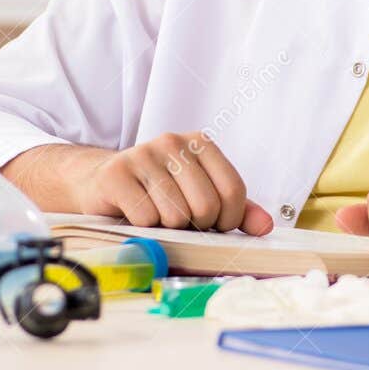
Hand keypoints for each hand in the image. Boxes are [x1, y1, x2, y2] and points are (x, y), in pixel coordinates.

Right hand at [76, 132, 272, 234]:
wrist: (103, 185)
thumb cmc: (159, 194)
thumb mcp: (201, 198)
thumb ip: (237, 211)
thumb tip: (265, 226)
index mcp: (200, 143)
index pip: (233, 191)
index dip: (227, 220)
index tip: (213, 225)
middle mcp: (172, 142)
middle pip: (206, 205)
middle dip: (196, 226)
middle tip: (179, 220)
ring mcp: (142, 154)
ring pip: (176, 215)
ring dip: (167, 227)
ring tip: (155, 214)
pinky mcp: (116, 173)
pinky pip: (146, 218)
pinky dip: (143, 227)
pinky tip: (134, 214)